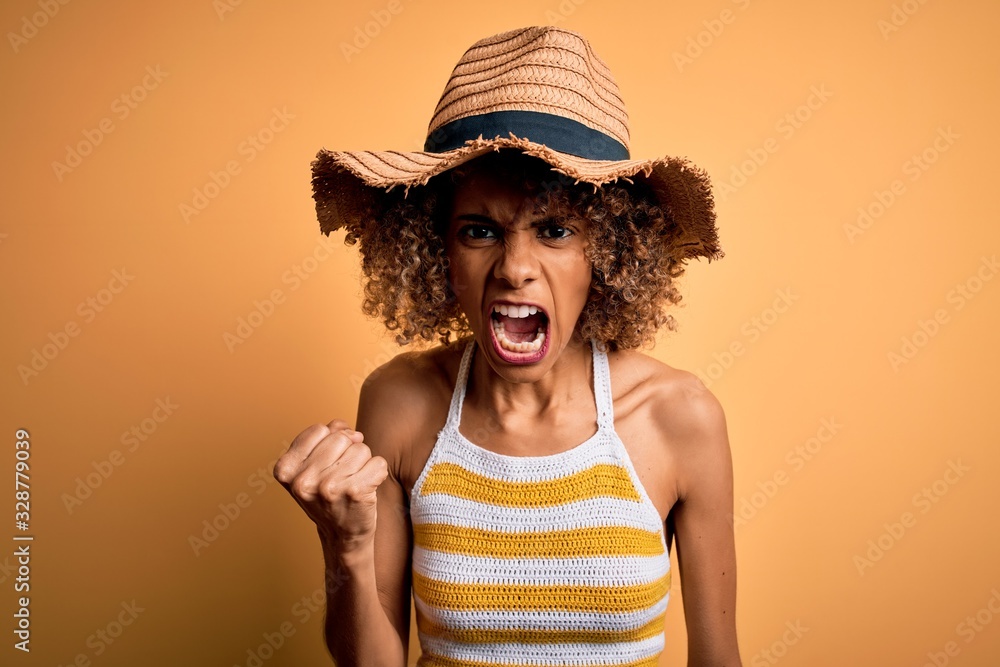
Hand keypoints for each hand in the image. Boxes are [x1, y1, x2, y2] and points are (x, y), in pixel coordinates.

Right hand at [273, 419, 388, 550]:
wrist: (342, 536)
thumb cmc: (328, 496)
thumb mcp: (312, 467)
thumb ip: (324, 438)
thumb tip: (346, 429)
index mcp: (286, 470)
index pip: (320, 430)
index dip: (332, 440)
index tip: (330, 461)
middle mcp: (304, 480)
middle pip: (342, 438)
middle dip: (348, 451)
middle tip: (343, 475)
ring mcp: (329, 487)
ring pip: (362, 449)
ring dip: (363, 463)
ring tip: (352, 483)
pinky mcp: (355, 492)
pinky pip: (379, 463)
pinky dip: (378, 473)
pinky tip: (366, 489)